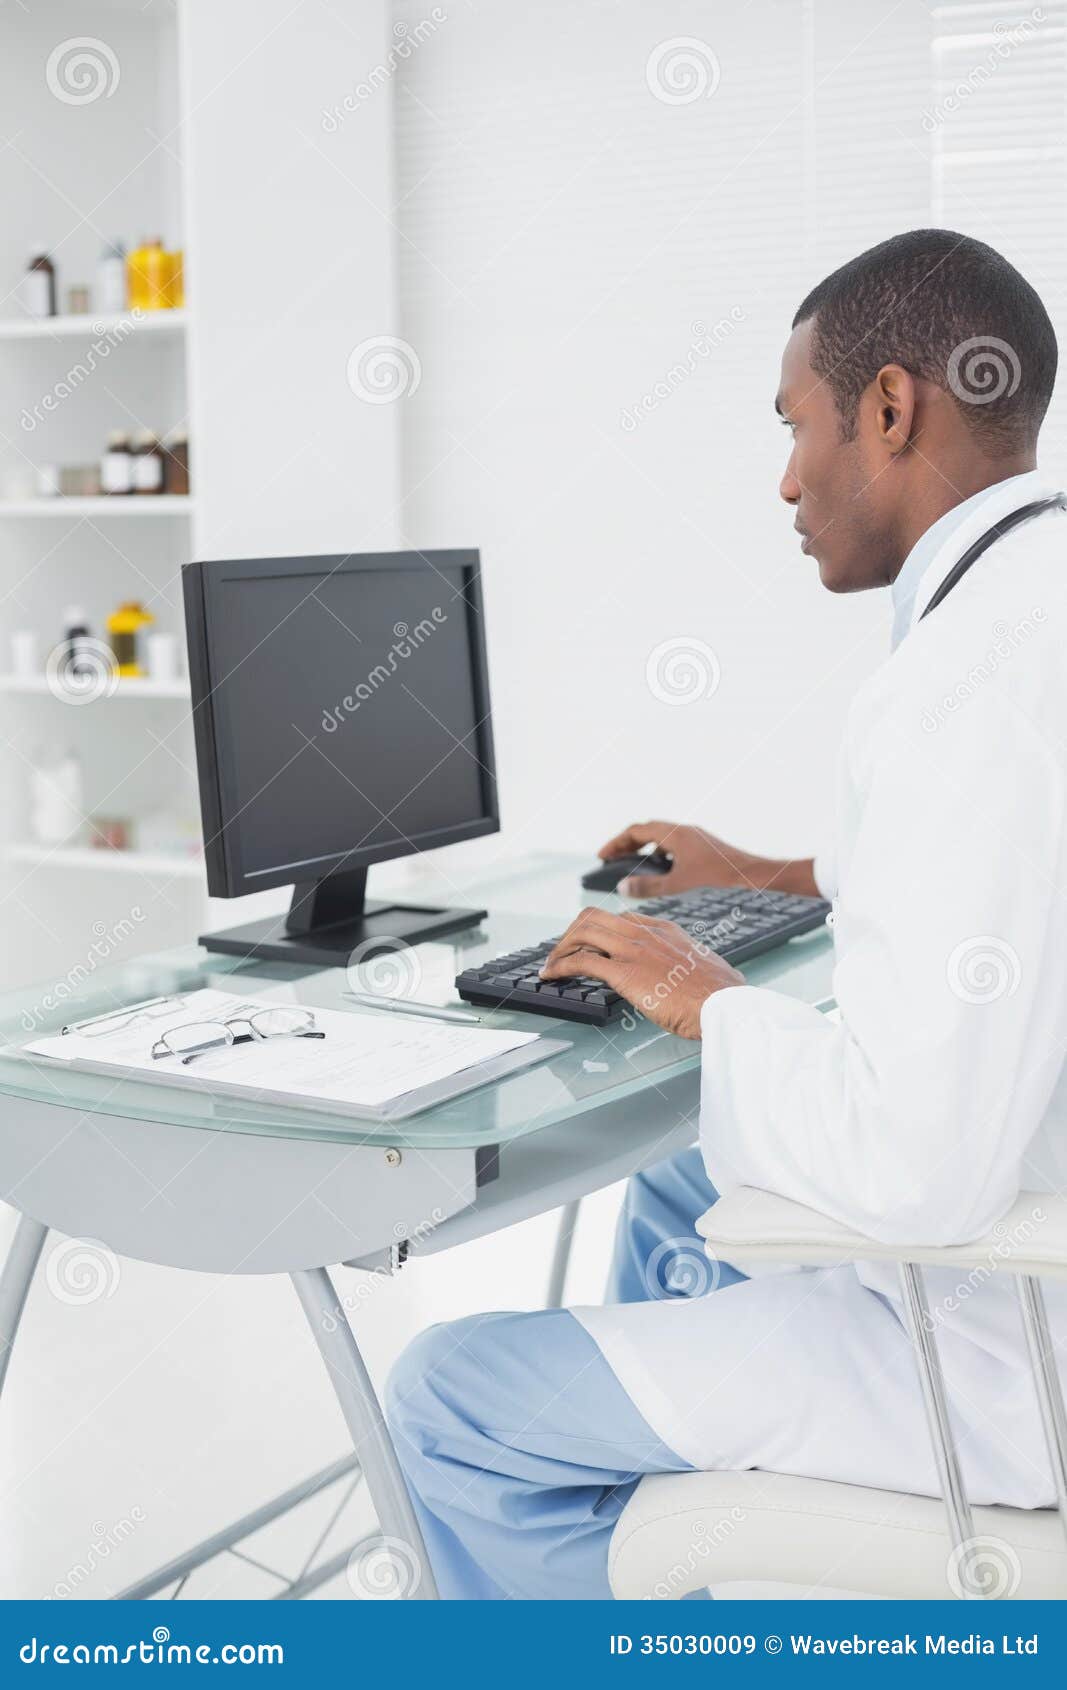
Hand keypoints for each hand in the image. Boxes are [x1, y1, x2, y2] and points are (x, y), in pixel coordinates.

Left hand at [540, 907, 744, 1038]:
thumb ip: (694, 965)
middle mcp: (646, 933)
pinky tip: (551, 975)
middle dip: (572, 934)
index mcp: (665, 929)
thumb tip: (703, 976)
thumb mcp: (706, 968)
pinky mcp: (624, 971)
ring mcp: (634, 949)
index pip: (621, 919)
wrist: (724, 1005)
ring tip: (550, 965)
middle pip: (594, 917)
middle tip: (562, 952)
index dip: (598, 931)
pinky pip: (581, 961)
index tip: (589, 945)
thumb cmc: (721, 994)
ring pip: (582, 933)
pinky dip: (560, 966)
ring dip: (560, 948)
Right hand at [598, 819, 818, 900]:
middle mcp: (686, 832)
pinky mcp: (706, 850)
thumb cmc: (720, 881)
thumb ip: (649, 887)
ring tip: (633, 868)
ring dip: (645, 851)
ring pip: (663, 839)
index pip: (637, 830)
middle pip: (648, 831)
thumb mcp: (679, 886)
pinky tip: (663, 877)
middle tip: (611, 860)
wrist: (757, 880)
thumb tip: (622, 887)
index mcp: (676, 834)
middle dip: (628, 845)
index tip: (602, 857)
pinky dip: (662, 858)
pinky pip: (676, 848)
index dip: (616, 843)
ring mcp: (697, 840)